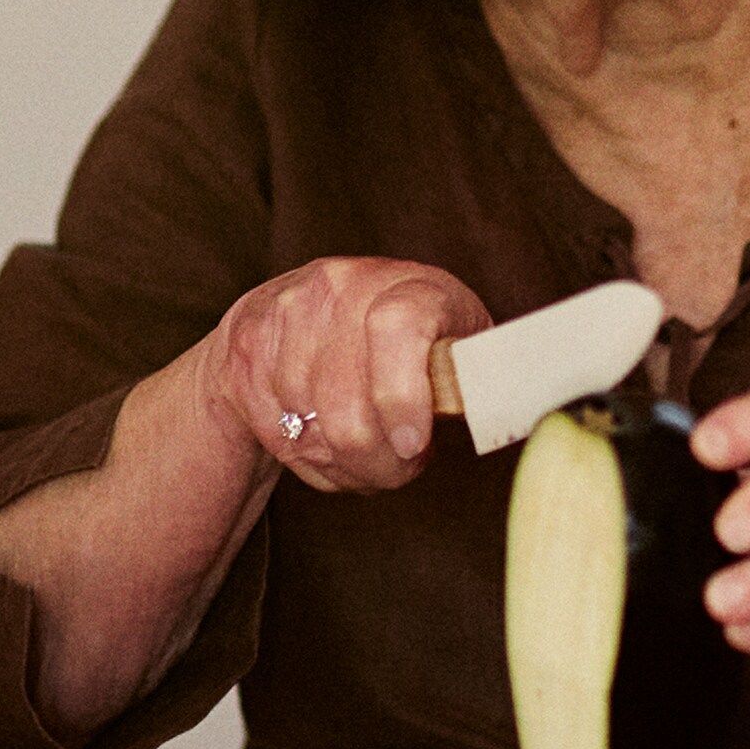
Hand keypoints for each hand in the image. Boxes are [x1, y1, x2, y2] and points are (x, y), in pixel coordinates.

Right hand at [199, 258, 490, 493]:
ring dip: (348, 465)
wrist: (290, 310)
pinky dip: (313, 461)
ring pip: (313, 432)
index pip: (399, 327)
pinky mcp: (248, 351)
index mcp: (405, 282)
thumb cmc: (399, 336)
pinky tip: (330, 444)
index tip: (415, 446)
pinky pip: (280, 437)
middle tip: (402, 466)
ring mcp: (286, 317)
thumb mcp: (449, 337)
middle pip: (348, 407)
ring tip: (370, 454)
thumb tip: (501, 405)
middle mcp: (340, 288)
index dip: (405, 397)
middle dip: (380, 461)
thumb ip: (471, 372)